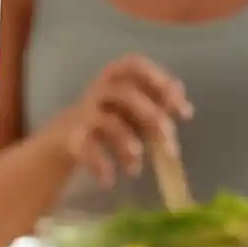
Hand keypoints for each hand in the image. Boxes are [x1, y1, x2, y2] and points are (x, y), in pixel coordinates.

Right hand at [57, 54, 193, 187]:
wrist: (64, 138)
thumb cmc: (109, 121)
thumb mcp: (136, 111)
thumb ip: (158, 105)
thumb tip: (183, 105)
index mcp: (115, 79)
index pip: (134, 66)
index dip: (159, 81)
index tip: (182, 110)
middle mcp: (98, 92)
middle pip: (125, 93)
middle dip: (152, 118)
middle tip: (170, 147)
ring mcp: (83, 114)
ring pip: (109, 122)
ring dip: (127, 144)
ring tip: (135, 168)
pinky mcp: (71, 138)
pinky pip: (87, 149)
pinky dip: (100, 166)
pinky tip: (109, 181)